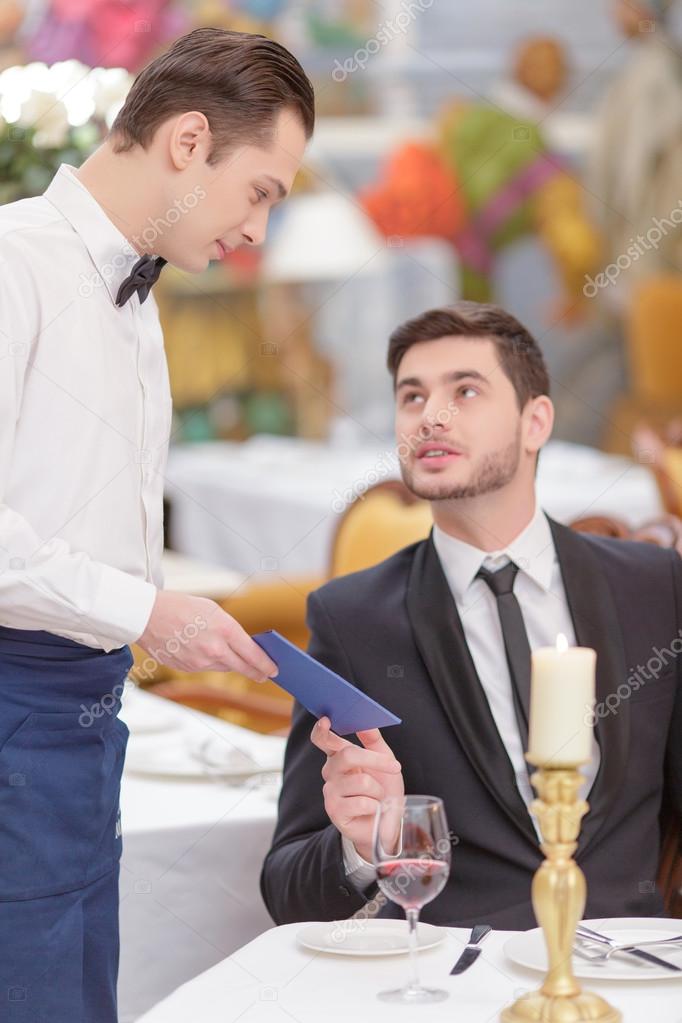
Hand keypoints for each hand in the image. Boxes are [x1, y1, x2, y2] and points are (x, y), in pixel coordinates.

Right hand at [136, 590, 277, 681]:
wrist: (147, 615)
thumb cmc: (182, 607)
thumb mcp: (213, 610)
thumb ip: (230, 629)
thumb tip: (244, 646)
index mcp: (225, 630)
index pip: (253, 654)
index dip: (266, 664)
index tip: (275, 669)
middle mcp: (214, 649)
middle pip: (242, 667)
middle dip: (256, 672)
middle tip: (266, 674)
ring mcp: (199, 662)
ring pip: (224, 667)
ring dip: (232, 664)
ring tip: (242, 663)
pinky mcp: (187, 668)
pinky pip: (205, 668)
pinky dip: (210, 662)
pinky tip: (209, 653)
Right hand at [311, 716, 403, 863]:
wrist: (386, 824)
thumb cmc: (384, 790)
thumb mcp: (385, 760)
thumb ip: (373, 740)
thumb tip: (366, 722)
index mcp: (339, 756)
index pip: (322, 740)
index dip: (322, 731)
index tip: (326, 720)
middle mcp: (330, 772)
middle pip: (347, 755)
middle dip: (375, 761)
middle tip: (395, 767)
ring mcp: (330, 792)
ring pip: (361, 781)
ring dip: (378, 791)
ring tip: (378, 798)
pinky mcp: (334, 811)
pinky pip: (361, 802)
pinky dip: (375, 806)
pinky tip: (372, 810)